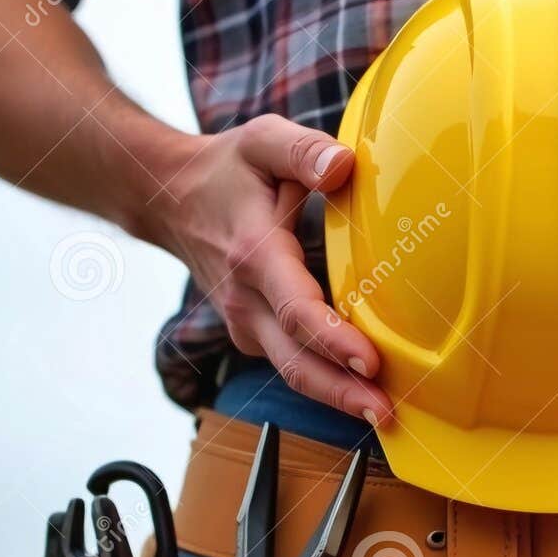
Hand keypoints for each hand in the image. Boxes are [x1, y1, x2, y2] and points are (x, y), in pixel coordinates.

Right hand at [148, 115, 392, 425]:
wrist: (170, 200)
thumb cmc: (227, 171)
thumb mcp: (262, 141)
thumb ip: (304, 150)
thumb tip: (345, 165)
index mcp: (255, 255)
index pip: (296, 309)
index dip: (333, 340)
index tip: (369, 361)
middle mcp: (245, 300)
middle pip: (295, 361)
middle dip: (342, 393)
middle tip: (388, 413)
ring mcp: (245, 323)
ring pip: (292, 371)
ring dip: (337, 397)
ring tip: (384, 414)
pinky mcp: (252, 334)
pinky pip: (289, 363)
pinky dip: (325, 382)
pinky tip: (361, 391)